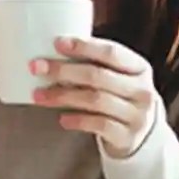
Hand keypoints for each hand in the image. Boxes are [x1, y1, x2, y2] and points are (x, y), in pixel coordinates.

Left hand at [30, 36, 159, 157]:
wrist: (141, 134)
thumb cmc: (119, 96)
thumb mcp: (116, 76)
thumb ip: (93, 63)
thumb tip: (50, 50)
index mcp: (139, 67)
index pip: (111, 52)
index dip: (84, 46)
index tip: (57, 43)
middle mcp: (141, 90)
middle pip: (98, 76)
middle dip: (63, 70)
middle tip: (36, 67)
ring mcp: (136, 115)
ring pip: (95, 100)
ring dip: (63, 95)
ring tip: (39, 95)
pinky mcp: (127, 136)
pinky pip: (99, 124)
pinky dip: (77, 120)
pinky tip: (62, 118)